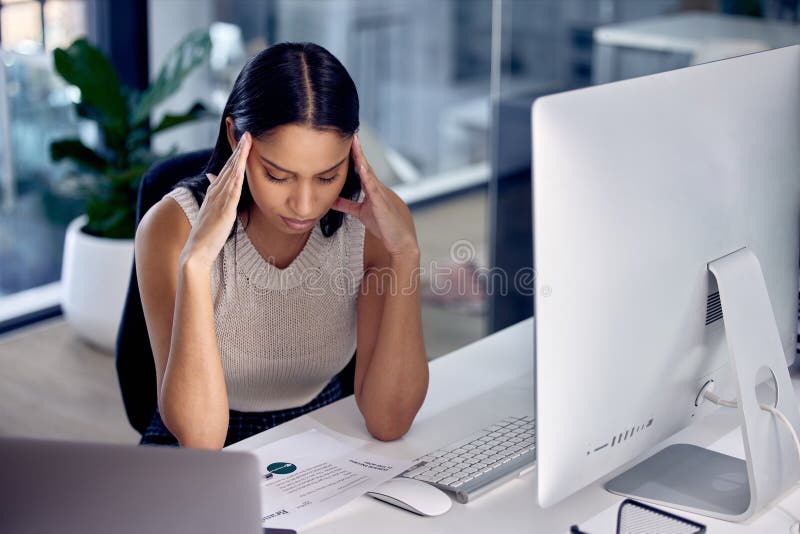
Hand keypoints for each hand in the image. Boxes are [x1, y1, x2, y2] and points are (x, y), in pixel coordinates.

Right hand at [182, 132, 251, 268]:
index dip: (236, 154)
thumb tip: (213, 176)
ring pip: (231, 176)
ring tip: (246, 145)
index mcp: (214, 192)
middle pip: (229, 167)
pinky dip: (235, 182)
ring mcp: (219, 203)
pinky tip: (241, 172)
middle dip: (238, 150)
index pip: (227, 169)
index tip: (244, 139)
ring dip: (239, 160)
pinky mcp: (223, 214)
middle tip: (247, 134)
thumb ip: (215, 192)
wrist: (196, 251)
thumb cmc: (207, 233)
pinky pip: (231, 195)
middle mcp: (215, 194)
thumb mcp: (212, 208)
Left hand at [332, 134, 418, 257]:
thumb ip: (346, 205)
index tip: (346, 140)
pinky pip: (373, 187)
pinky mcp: (382, 203)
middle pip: (365, 165)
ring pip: (369, 171)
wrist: (401, 241)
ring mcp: (381, 193)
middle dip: (357, 149)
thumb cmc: (385, 227)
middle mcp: (377, 187)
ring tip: (354, 141)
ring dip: (361, 157)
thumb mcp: (361, 213)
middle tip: (350, 132)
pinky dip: (367, 176)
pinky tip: (362, 166)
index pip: (361, 168)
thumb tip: (331, 200)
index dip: (353, 154)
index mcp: (372, 189)